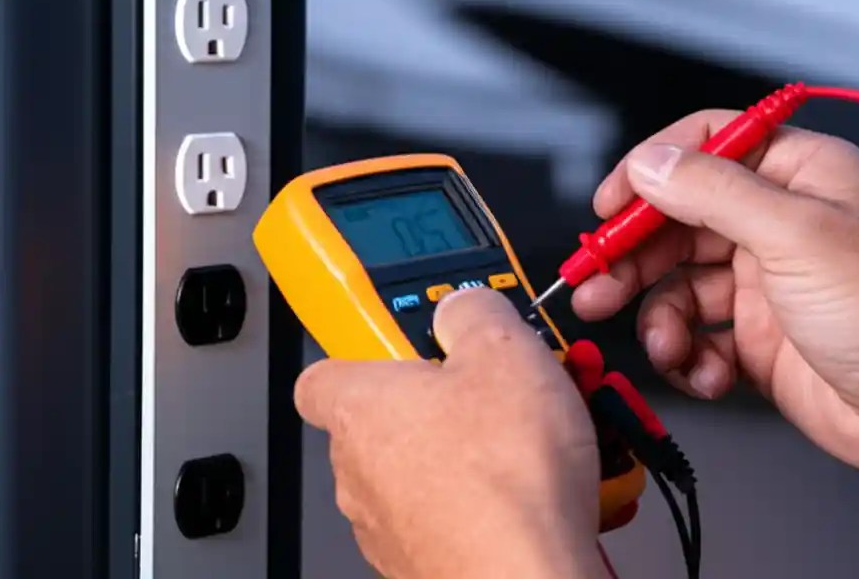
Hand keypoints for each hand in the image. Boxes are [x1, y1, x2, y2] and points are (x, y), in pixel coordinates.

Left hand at [295, 288, 607, 578]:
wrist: (525, 578)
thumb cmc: (505, 479)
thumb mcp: (504, 349)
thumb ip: (473, 313)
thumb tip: (465, 306)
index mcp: (361, 406)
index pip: (323, 373)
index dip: (366, 354)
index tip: (410, 341)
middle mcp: (359, 471)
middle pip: (388, 422)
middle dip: (445, 404)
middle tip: (498, 389)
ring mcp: (388, 526)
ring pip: (425, 472)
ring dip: (472, 455)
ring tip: (534, 444)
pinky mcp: (425, 563)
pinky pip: (454, 516)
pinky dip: (490, 502)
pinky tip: (535, 493)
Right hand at [572, 110, 858, 484]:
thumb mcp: (797, 235)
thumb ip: (714, 194)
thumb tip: (651, 164)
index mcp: (800, 175)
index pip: (707, 145)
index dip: (651, 169)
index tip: (610, 203)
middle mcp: (781, 224)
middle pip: (679, 220)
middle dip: (634, 255)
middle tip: (596, 284)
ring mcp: (769, 284)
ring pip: (679, 285)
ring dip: (659, 316)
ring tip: (662, 344)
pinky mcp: (761, 341)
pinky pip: (699, 338)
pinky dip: (691, 357)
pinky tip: (709, 373)